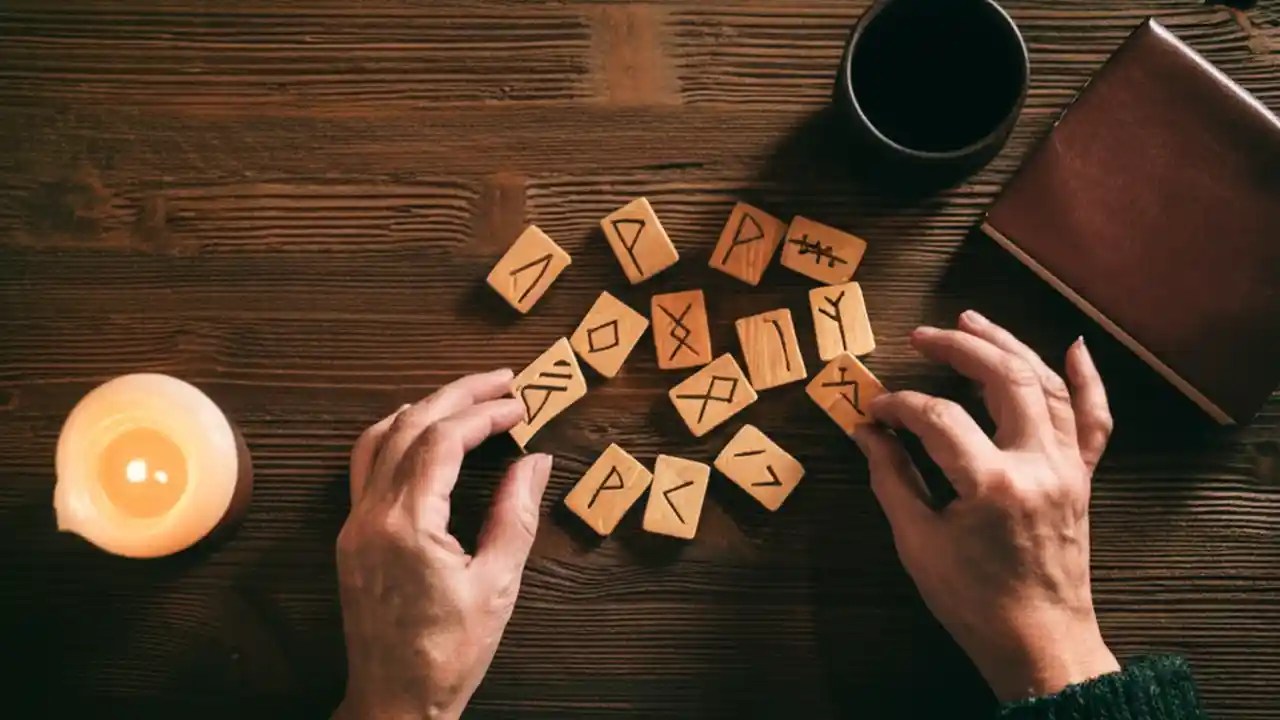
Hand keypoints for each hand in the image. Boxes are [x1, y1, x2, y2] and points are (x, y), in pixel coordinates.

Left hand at [334, 369, 551, 719]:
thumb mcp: (497, 584)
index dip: (484, 414)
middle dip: (457, 395)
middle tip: (500, 381)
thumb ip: (515, 514)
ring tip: (465, 399)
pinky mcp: (352, 538)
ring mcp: (355, 525)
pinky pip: (366, 465)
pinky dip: (396, 436)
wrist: (395, 702)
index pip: (442, 440)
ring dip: (422, 409)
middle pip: (409, 426)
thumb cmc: (449, 654)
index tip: (519, 406)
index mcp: (407, 525)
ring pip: (379, 439)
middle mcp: (371, 516)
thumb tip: (533, 461)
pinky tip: (422, 436)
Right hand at [854, 310, 1118, 701]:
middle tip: (922, 334)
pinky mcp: (1082, 478)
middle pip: (1004, 379)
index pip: (937, 417)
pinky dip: (1088, 381)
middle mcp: (1038, 464)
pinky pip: (1095, 420)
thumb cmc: (974, 602)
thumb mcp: (918, 543)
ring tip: (973, 321)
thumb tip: (868, 433)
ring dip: (1010, 346)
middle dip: (959, 348)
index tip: (874, 410)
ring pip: (1047, 385)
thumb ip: (892, 480)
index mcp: (992, 484)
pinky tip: (1075, 348)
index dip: (899, 405)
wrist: (1041, 644)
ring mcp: (1068, 468)